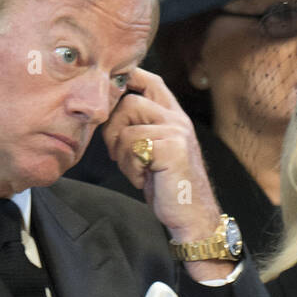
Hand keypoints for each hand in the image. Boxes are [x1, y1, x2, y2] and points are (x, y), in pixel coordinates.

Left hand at [102, 69, 225, 276]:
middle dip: (112, 129)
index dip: (126, 80)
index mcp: (173, 115)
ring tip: (136, 170)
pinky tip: (143, 179)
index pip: (148, 80)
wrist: (191, 216)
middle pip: (129, 101)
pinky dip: (130, 168)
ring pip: (127, 127)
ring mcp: (177, 132)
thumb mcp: (151, 150)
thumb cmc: (167, 186)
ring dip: (121, 155)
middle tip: (117, 153)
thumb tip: (105, 111)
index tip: (109, 94)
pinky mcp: (172, 149)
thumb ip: (138, 127)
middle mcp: (177, 119)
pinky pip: (133, 147)